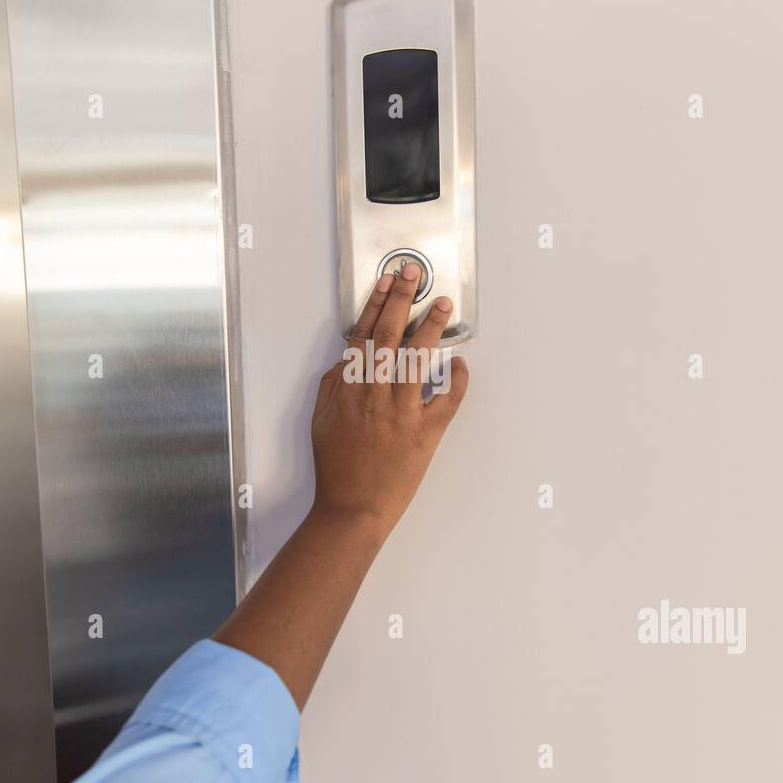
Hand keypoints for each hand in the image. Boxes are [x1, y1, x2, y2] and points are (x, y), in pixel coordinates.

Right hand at [311, 262, 468, 540]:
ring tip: (444, 304)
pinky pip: (445, 400)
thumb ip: (333, 386)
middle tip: (413, 274)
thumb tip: (346, 361)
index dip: (376, 305)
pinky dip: (455, 381)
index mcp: (348, 389)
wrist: (352, 508)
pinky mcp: (424, 433)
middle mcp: (374, 394)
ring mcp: (400, 412)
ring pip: (417, 359)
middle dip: (402, 300)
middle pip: (388, 336)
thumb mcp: (321, 420)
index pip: (362, 335)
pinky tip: (461, 364)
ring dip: (432, 328)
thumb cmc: (336, 468)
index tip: (387, 281)